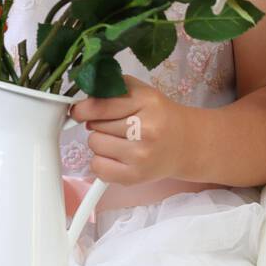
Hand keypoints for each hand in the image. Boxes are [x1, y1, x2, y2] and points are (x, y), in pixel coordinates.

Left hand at [69, 74, 187, 185]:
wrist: (185, 143)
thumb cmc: (160, 116)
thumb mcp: (143, 92)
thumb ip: (114, 89)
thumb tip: (83, 99)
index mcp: (146, 102)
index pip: (100, 106)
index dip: (83, 109)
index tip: (79, 111)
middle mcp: (145, 129)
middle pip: (94, 126)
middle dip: (99, 124)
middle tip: (116, 126)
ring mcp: (140, 155)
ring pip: (94, 145)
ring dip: (101, 142)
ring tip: (119, 141)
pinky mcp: (134, 176)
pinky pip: (97, 167)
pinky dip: (102, 162)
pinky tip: (117, 157)